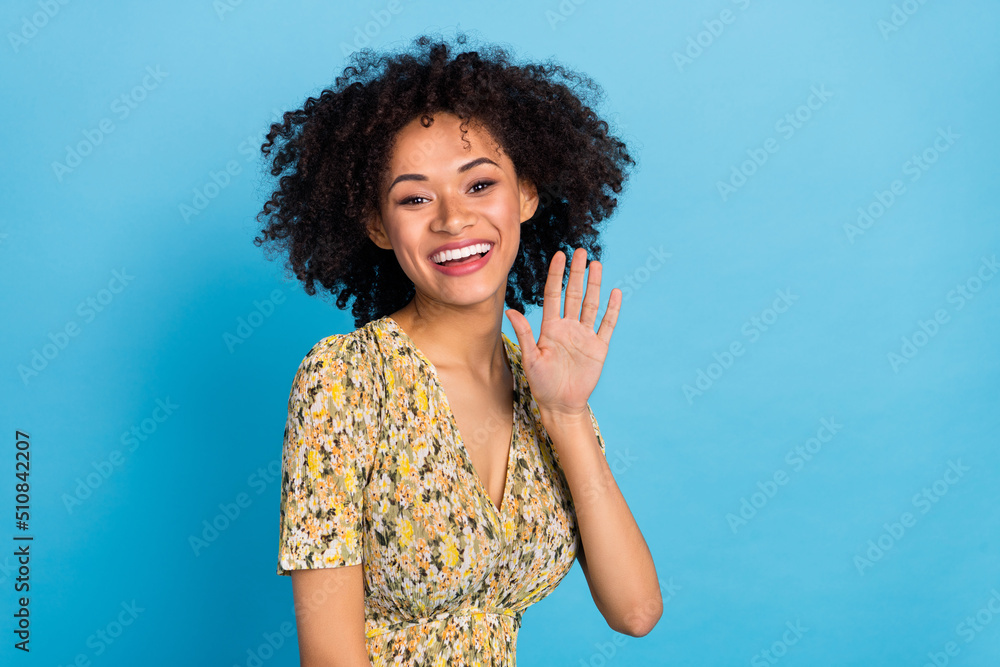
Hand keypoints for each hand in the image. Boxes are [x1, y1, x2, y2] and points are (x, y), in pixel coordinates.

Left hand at [504, 247, 620, 419]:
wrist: (561, 404)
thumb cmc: (542, 383)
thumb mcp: (531, 359)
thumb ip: (525, 334)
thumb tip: (511, 311)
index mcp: (550, 328)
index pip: (554, 295)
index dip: (557, 275)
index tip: (560, 255)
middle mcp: (568, 327)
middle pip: (573, 294)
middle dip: (577, 273)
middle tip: (581, 251)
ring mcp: (584, 336)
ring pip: (590, 304)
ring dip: (594, 285)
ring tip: (596, 264)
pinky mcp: (599, 347)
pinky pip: (607, 325)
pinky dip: (612, 309)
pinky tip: (615, 292)